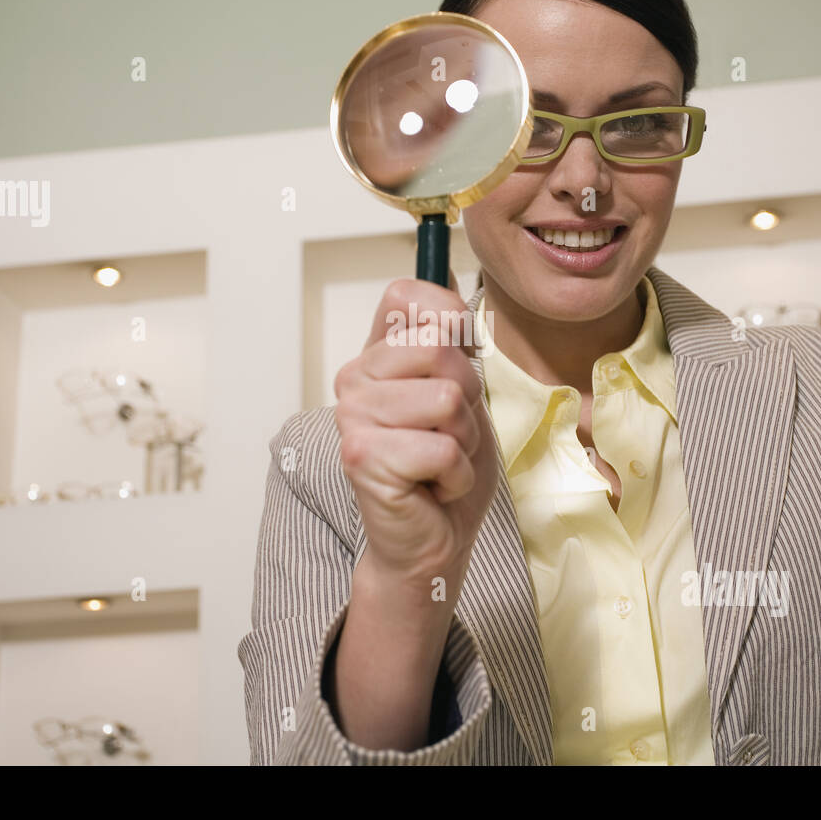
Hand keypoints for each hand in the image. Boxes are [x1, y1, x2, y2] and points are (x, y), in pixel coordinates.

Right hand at [333, 272, 499, 582]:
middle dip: (468, 397)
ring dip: (463, 440)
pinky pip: (443, 447)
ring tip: (439, 460)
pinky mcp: (361, 457)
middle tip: (448, 433)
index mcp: (375, 355)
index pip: (409, 295)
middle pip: (442, 350)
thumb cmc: (446, 466)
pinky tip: (433, 486)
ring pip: (448, 399)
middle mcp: (353, 378)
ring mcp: (352, 417)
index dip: (451, 325)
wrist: (433, 539)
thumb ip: (452, 340)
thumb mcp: (463, 390)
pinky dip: (455, 473)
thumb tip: (447, 280)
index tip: (453, 373)